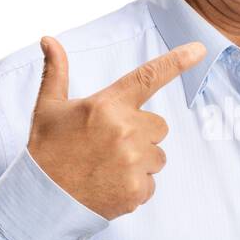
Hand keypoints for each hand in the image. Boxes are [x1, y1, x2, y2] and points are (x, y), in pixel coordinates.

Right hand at [26, 35, 205, 219]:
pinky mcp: (135, 190)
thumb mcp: (48, 107)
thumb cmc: (46, 150)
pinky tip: (109, 186)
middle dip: (142, 135)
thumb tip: (48, 39)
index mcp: (107, 105)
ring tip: (107, 168)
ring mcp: (132, 162)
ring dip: (140, 162)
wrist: (40, 199)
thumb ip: (56, 71)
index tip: (199, 49)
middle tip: (109, 146)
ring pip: (157, 157)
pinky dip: (133, 187)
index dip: (177, 61)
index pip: (148, 77)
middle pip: (159, 126)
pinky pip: (150, 184)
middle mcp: (124, 130)